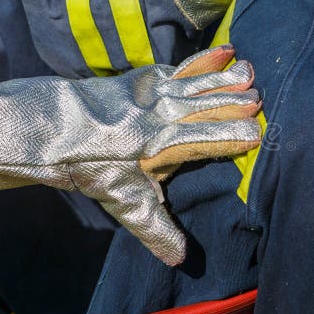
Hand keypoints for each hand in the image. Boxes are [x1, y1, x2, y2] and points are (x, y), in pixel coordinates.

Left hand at [65, 45, 260, 264]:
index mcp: (164, 145)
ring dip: (224, 78)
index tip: (259, 135)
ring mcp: (153, 92)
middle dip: (235, 103)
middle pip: (207, 106)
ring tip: (250, 70)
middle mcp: (163, 114)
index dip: (235, 137)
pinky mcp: (142, 77)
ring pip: (197, 84)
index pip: (209, 139)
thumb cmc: (92, 168)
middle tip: (261, 100)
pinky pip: (180, 68)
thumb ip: (157, 229)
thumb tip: (183, 261)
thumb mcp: (124, 202)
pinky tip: (221, 53)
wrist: (52, 129)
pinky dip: (202, 61)